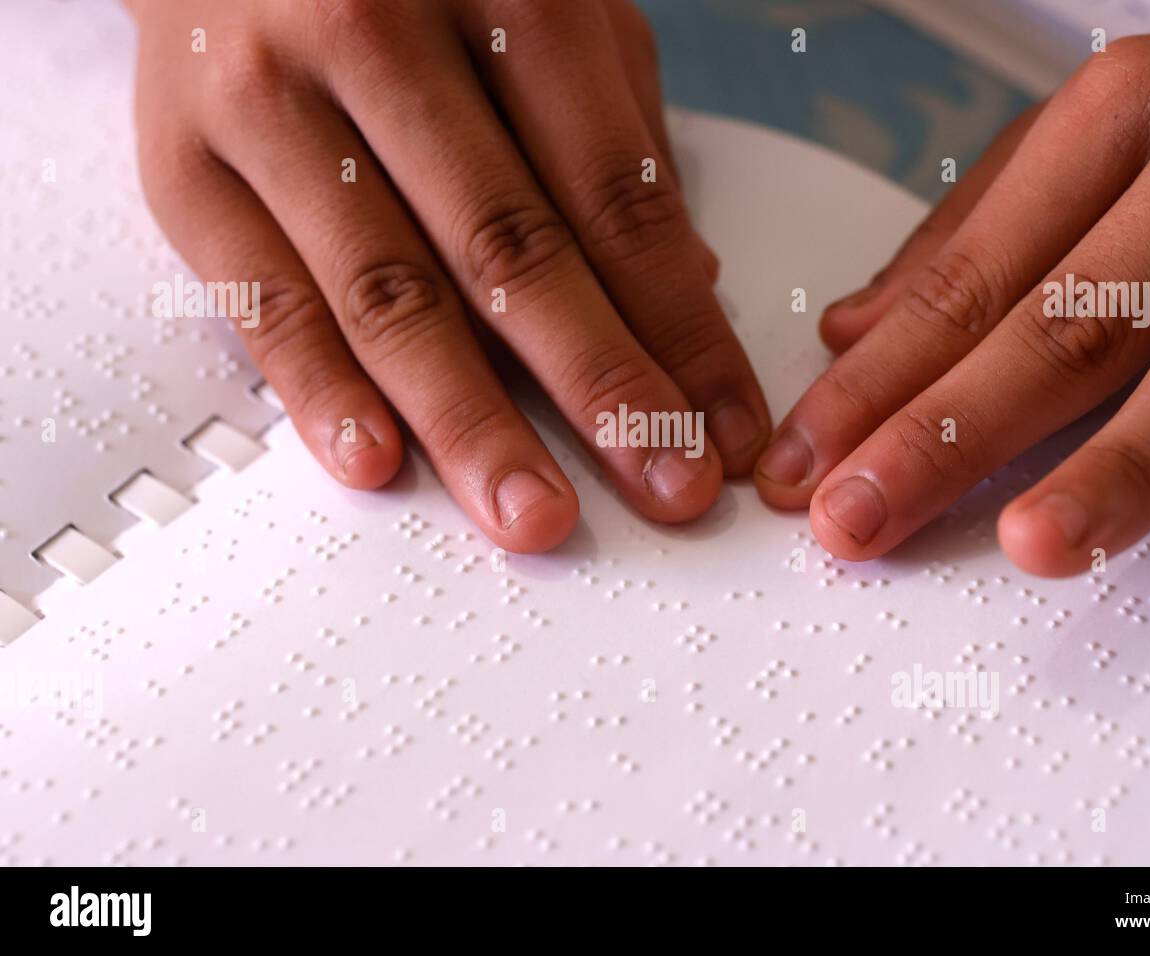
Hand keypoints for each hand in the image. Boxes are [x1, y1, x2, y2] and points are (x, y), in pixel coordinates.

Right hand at [129, 0, 769, 551]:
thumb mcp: (548, 4)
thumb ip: (616, 135)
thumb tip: (685, 286)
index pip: (616, 200)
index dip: (680, 330)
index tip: (720, 425)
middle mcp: (379, 34)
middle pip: (512, 253)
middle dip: (601, 390)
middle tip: (663, 484)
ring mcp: (270, 101)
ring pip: (392, 294)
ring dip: (472, 423)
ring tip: (533, 511)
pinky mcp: (185, 168)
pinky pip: (265, 300)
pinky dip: (324, 392)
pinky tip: (379, 461)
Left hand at [756, 11, 1149, 576]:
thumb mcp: (1110, 132)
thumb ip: (982, 232)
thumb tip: (856, 331)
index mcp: (1130, 106)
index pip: (976, 275)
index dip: (881, 379)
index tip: (806, 455)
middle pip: (1070, 321)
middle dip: (947, 434)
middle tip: (857, 514)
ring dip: (1106, 467)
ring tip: (1029, 542)